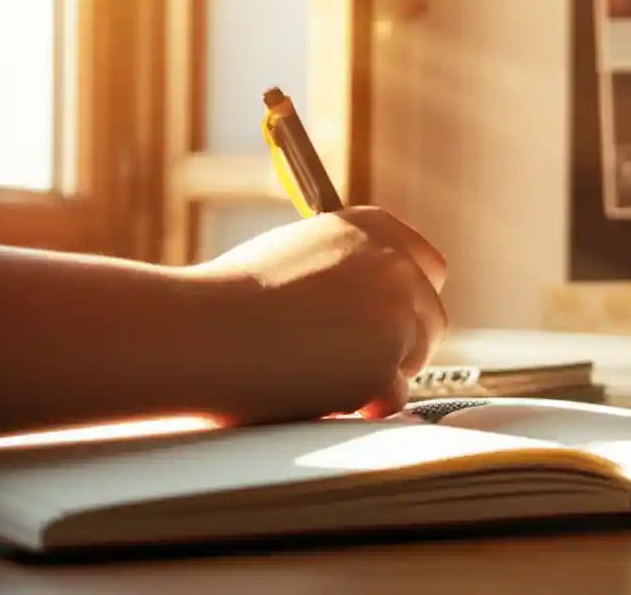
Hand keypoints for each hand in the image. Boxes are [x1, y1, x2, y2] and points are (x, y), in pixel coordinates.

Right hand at [189, 206, 447, 419]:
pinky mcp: (386, 365)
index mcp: (374, 227)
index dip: (407, 299)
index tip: (387, 320)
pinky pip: (394, 395)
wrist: (199, 330)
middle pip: (430, 315)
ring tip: (317, 371)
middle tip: (351, 360)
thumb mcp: (299, 251)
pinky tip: (323, 394)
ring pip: (414, 358)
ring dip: (379, 372)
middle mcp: (396, 264)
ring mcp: (397, 314)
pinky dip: (364, 404)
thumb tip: (380, 299)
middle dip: (400, 342)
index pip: (427, 266)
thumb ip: (348, 266)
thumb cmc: (231, 296)